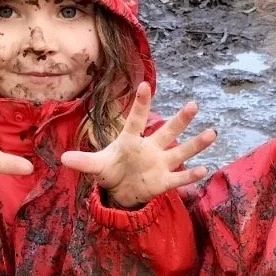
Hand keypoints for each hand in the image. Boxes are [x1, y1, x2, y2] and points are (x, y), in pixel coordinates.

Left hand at [61, 82, 216, 209]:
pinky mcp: (165, 180)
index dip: (141, 104)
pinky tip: (204, 169)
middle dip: (180, 119)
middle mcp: (150, 147)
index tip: (144, 85)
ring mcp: (160, 163)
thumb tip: (63, 158)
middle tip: (193, 104)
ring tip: (212, 132)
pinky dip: (191, 175)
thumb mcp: (97, 166)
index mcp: (131, 140)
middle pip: (167, 131)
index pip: (136, 119)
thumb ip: (84, 161)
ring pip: (181, 151)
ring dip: (196, 143)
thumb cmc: (112, 170)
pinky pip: (180, 177)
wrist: (122, 190)